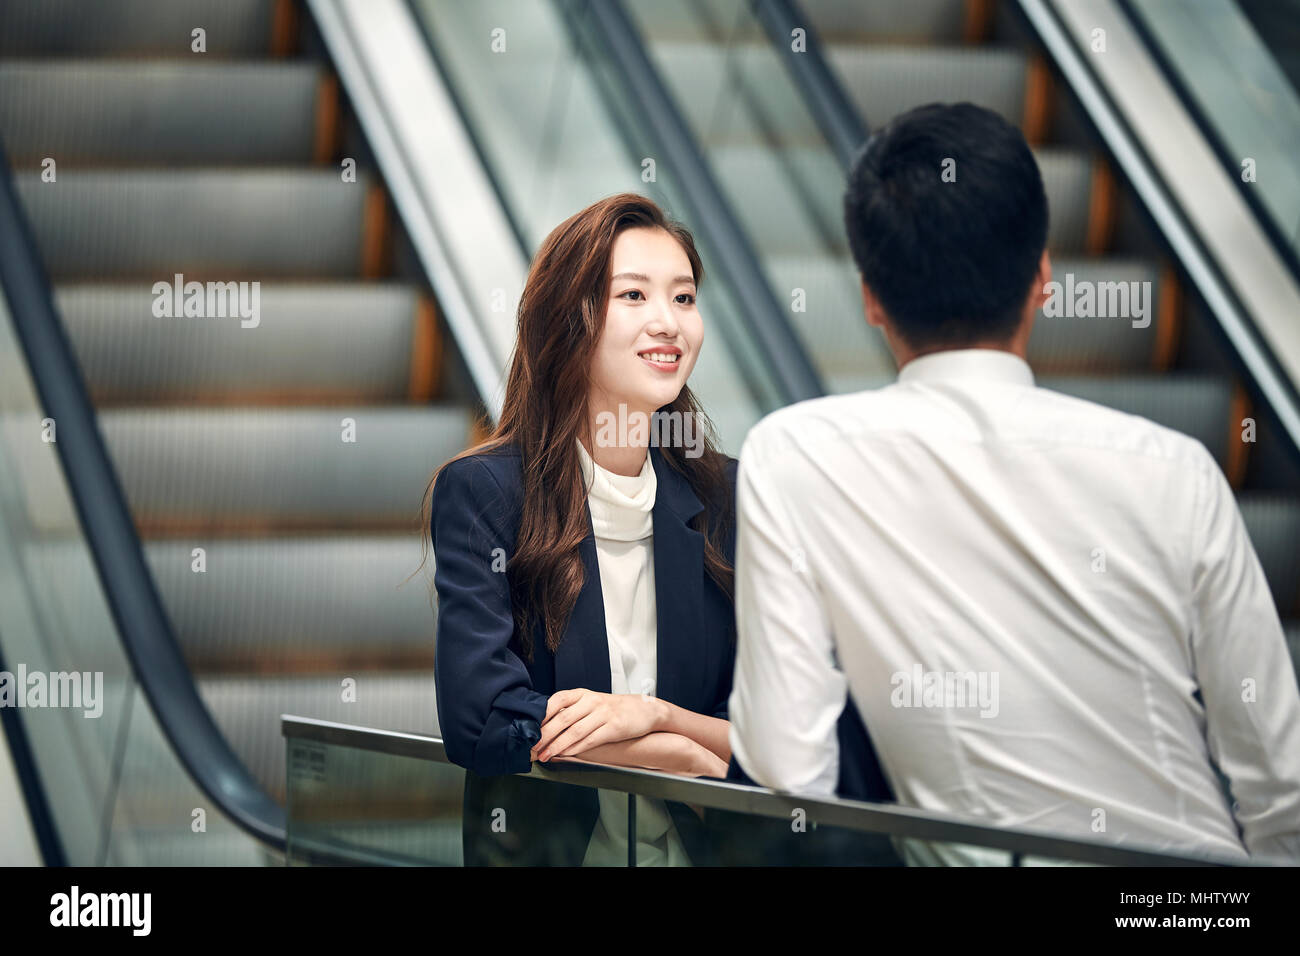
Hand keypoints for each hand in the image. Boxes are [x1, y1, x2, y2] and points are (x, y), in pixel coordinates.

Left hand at [530, 688, 664, 760]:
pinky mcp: (613, 727)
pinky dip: (575, 748)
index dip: (541, 716)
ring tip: (544, 755)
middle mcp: (592, 701)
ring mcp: (603, 714)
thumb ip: (571, 711)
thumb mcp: (590, 703)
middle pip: (562, 719)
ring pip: (574, 731)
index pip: (556, 700)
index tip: (528, 729)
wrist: (643, 710)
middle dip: (544, 736)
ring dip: (556, 746)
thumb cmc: (612, 709)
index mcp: (582, 694)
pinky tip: (564, 754)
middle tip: (531, 747)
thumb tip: (544, 726)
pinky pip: (590, 739)